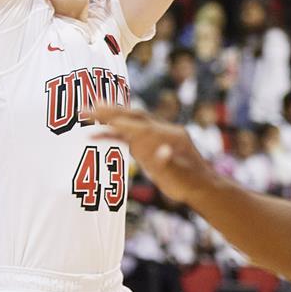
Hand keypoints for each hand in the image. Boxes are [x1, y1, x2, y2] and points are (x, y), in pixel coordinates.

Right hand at [88, 104, 208, 205]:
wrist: (203, 185)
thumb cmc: (191, 182)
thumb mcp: (180, 175)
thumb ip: (169, 163)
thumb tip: (163, 152)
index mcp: (167, 136)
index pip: (137, 125)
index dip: (117, 120)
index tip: (97, 112)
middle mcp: (161, 132)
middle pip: (133, 117)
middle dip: (110, 112)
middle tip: (88, 105)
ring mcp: (156, 137)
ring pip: (131, 123)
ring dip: (111, 117)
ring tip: (91, 111)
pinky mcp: (152, 146)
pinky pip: (131, 136)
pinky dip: (115, 133)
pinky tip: (101, 133)